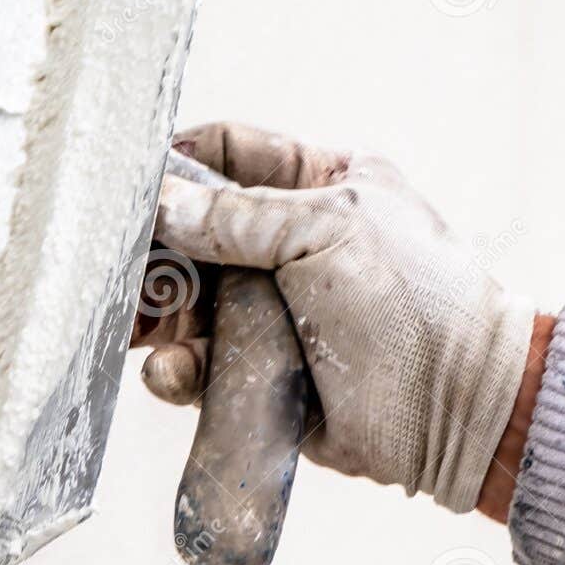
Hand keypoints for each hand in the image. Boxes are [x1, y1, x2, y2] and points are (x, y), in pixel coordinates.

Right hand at [137, 121, 536, 513]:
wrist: (454, 411)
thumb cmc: (413, 302)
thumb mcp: (327, 231)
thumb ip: (238, 216)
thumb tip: (159, 203)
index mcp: (317, 186)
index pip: (229, 153)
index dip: (176, 162)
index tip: (130, 182)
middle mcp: (286, 245)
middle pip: (188, 233)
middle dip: (148, 251)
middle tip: (110, 268)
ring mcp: (267, 311)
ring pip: (181, 303)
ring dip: (151, 316)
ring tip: (130, 329)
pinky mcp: (254, 372)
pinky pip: (194, 365)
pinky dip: (176, 370)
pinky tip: (175, 372)